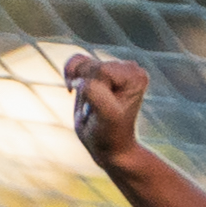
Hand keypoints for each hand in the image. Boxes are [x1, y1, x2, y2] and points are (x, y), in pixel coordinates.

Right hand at [64, 53, 149, 169]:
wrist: (109, 145)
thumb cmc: (110, 133)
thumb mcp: (107, 115)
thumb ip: (95, 92)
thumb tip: (79, 80)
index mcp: (135, 76)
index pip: (101, 70)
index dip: (94, 90)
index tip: (103, 108)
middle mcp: (129, 68)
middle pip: (90, 66)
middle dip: (85, 87)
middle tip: (97, 108)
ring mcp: (114, 67)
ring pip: (80, 64)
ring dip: (78, 85)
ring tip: (92, 103)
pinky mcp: (99, 68)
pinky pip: (74, 61)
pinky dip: (69, 74)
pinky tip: (76, 90)